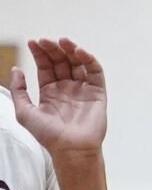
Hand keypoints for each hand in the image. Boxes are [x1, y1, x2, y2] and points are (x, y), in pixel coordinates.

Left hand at [11, 38, 107, 156]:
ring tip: (63, 41)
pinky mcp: (98, 91)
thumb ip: (19, 91)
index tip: (33, 42)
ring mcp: (83, 88)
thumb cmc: (48, 135)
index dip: (40, 54)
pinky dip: (89, 59)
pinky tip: (79, 52)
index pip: (45, 66)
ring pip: (78, 63)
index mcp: (50, 91)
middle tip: (46, 40)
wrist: (71, 149)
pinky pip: (95, 71)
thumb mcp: (24, 113)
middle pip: (61, 61)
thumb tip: (16, 69)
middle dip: (53, 49)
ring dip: (71, 50)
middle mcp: (67, 87)